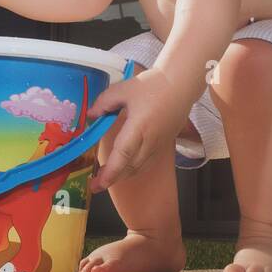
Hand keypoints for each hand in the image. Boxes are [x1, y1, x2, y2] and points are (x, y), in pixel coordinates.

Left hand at [85, 68, 193, 193]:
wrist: (181, 85)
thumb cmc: (153, 85)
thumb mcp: (124, 89)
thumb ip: (104, 103)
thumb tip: (91, 116)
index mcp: (139, 127)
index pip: (122, 156)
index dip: (110, 173)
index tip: (98, 184)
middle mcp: (150, 141)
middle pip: (130, 168)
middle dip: (112, 179)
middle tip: (95, 186)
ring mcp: (159, 145)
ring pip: (139, 168)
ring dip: (123, 175)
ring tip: (107, 178)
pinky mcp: (164, 145)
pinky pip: (147, 163)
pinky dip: (134, 169)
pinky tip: (126, 168)